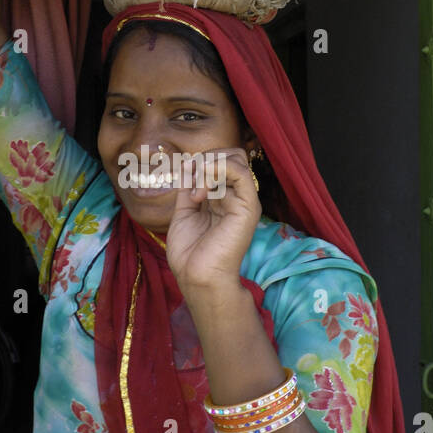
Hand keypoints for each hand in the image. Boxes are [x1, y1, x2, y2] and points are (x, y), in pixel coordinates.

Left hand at [164, 150, 260, 295]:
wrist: (197, 277)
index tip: (184, 181)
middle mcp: (237, 196)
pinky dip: (217, 170)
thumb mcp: (184, 212)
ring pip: (236, 158)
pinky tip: (201, 192)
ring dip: (208, 166)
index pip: (220, 161)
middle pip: (232, 154)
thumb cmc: (190, 253)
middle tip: (191, 184)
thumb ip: (188, 187)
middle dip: (206, 159)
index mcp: (223, 198)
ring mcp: (244, 201)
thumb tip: (189, 163)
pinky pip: (240, 172)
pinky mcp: (248, 207)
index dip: (200, 162)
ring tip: (196, 192)